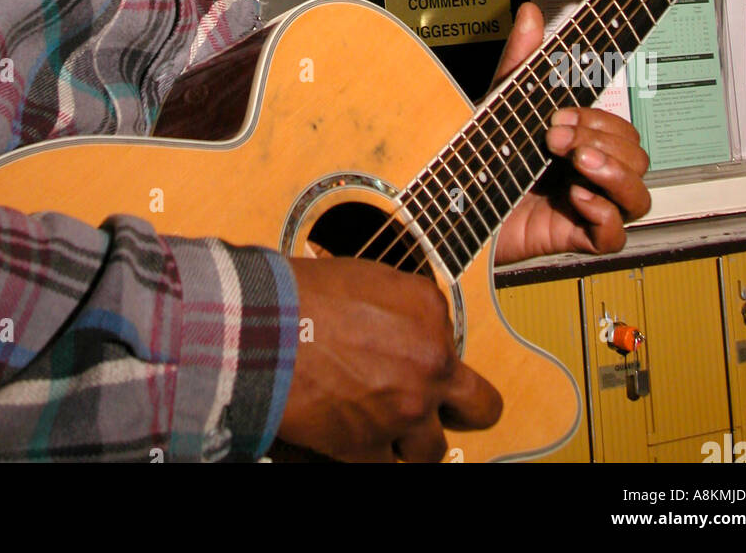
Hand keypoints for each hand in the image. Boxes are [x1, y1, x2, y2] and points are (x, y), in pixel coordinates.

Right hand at [278, 256, 501, 461]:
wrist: (264, 326)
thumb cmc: (304, 294)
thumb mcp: (369, 276)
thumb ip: (402, 306)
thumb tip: (404, 325)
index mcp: (430, 312)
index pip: (452, 341)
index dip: (428, 350)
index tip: (408, 354)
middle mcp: (430, 363)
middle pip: (481, 407)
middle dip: (464, 411)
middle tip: (444, 411)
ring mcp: (405, 410)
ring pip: (433, 450)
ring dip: (413, 442)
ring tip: (390, 431)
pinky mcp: (370, 446)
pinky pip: (386, 468)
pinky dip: (372, 458)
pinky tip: (358, 442)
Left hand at [491, 4, 650, 264]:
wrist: (442, 207)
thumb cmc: (474, 157)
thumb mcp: (499, 104)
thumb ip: (520, 61)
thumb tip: (530, 13)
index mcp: (577, 142)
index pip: (620, 128)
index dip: (600, 119)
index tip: (560, 113)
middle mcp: (585, 175)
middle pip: (636, 156)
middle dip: (601, 140)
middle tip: (554, 138)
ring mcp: (583, 208)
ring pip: (638, 195)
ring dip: (615, 173)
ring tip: (575, 163)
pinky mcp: (572, 239)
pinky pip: (617, 235)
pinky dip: (606, 214)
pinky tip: (576, 197)